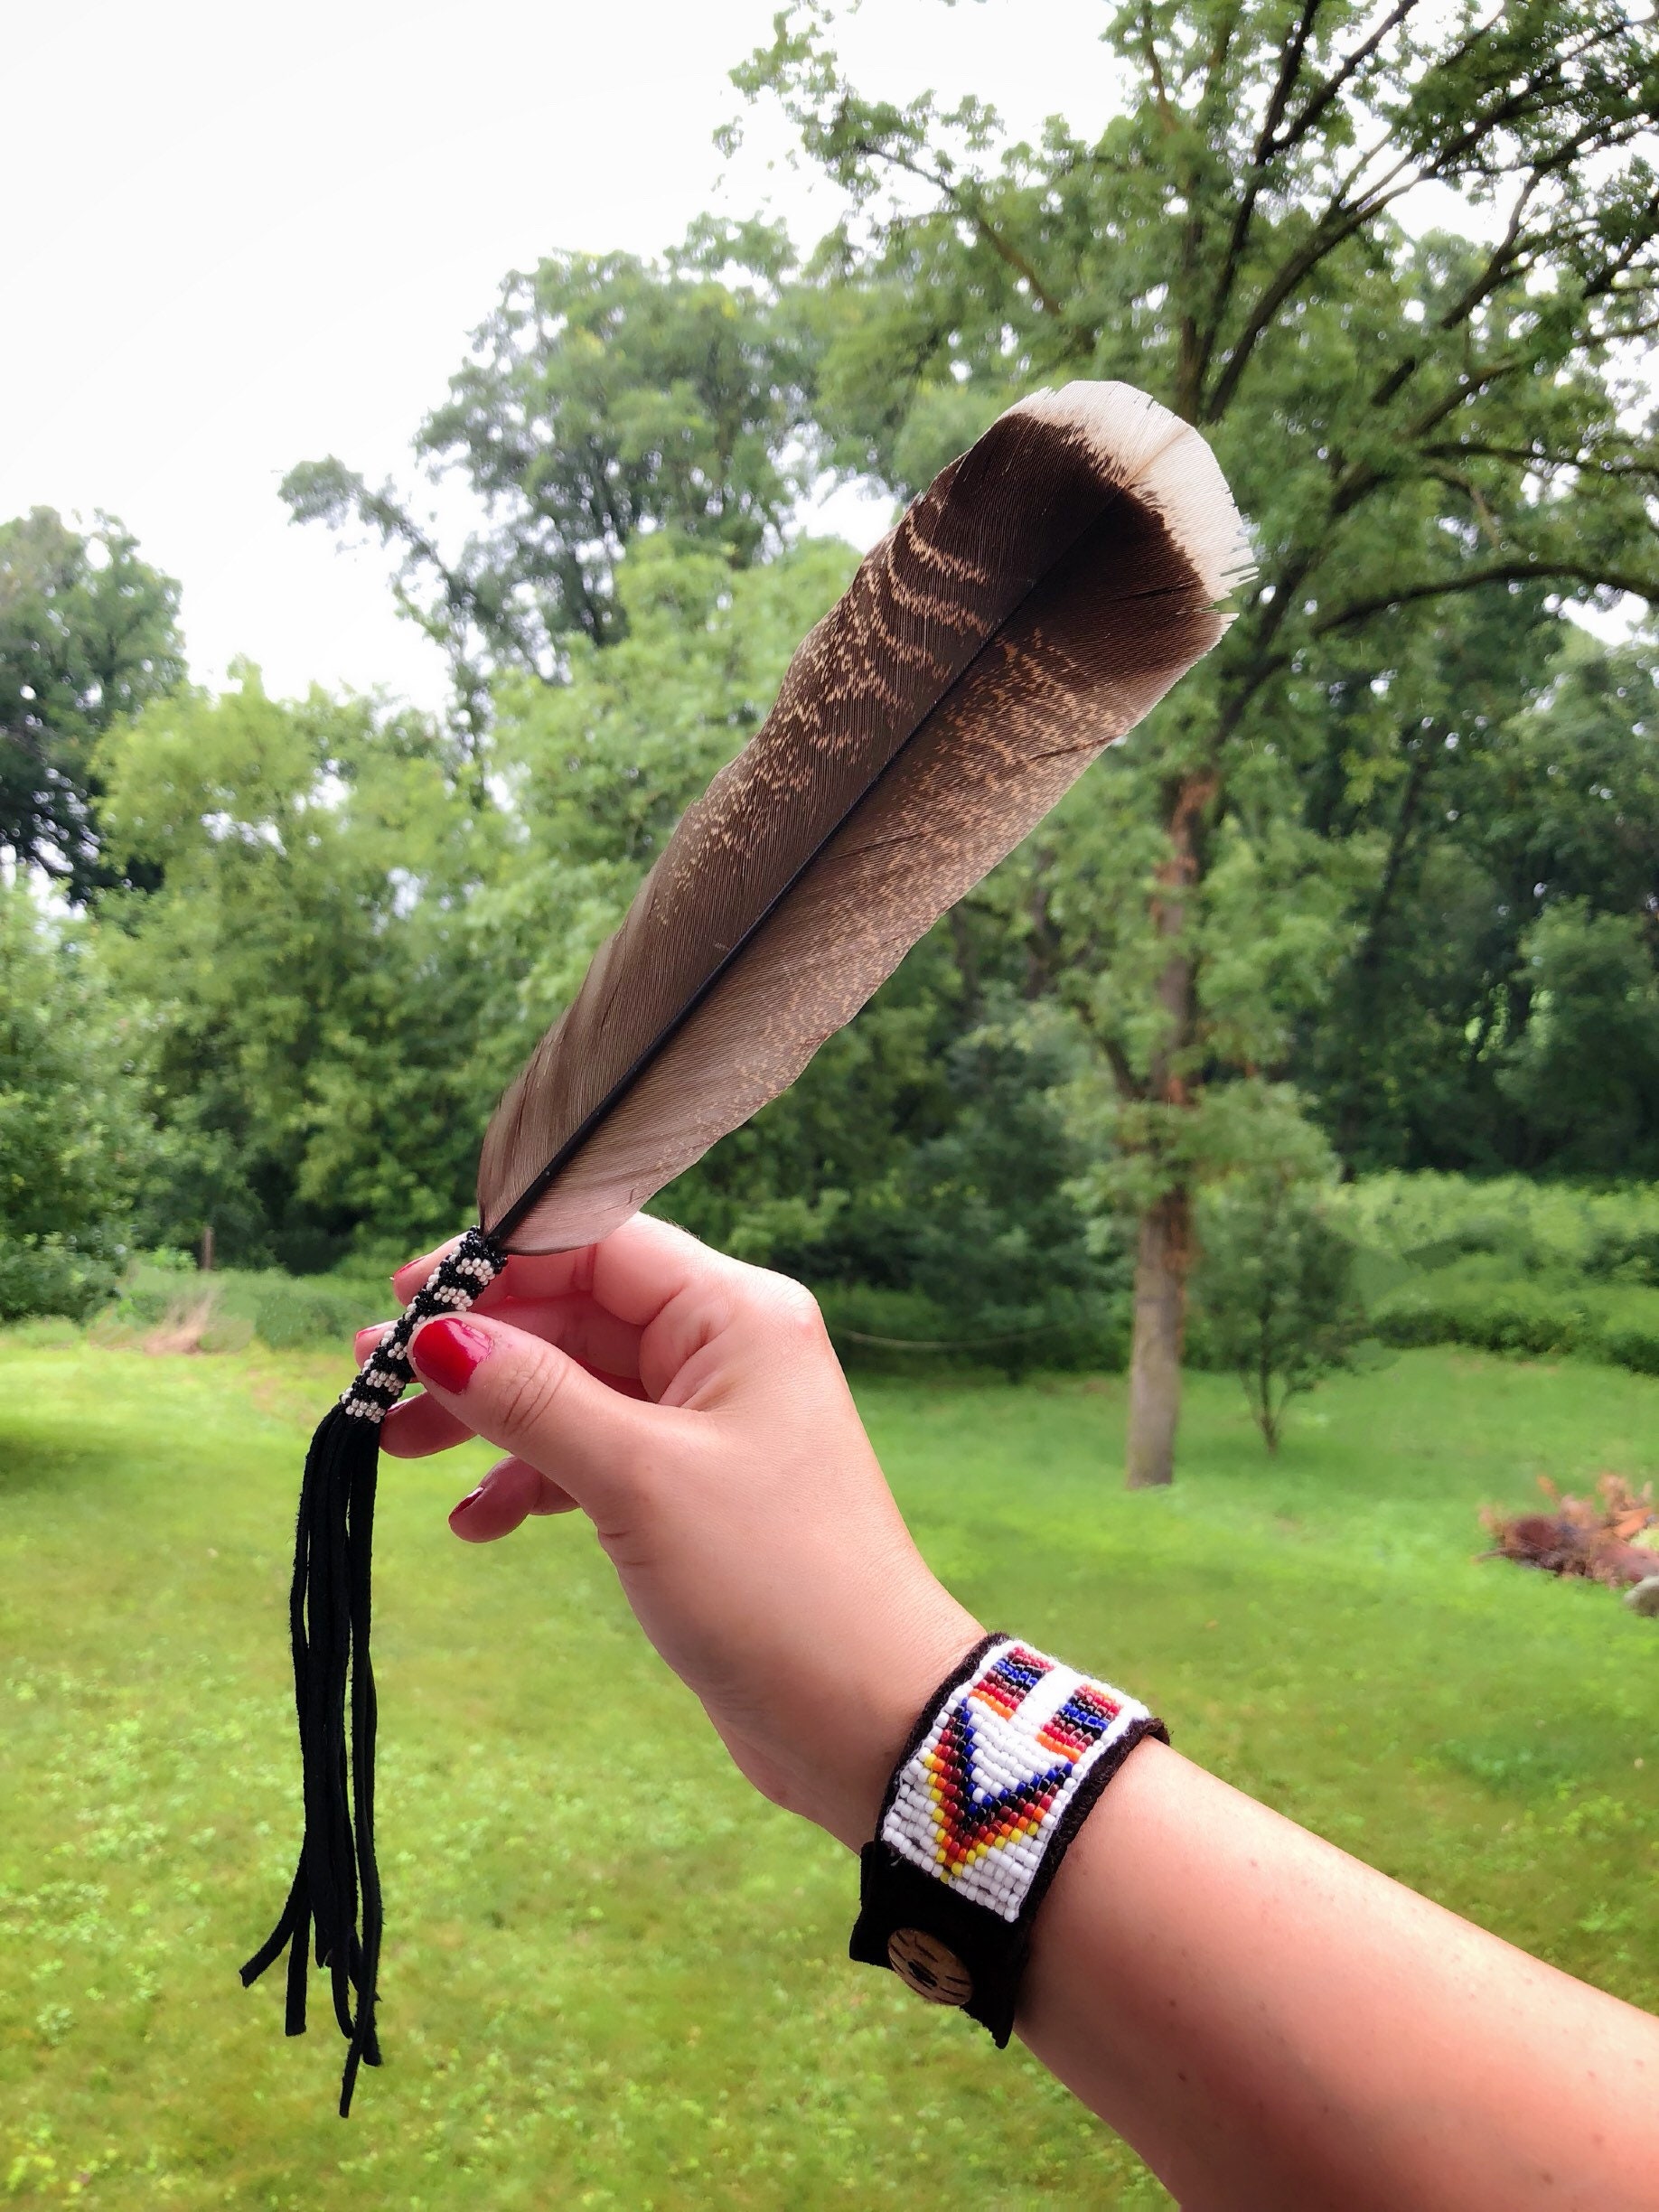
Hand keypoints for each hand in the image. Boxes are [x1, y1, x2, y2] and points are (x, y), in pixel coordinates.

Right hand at [358, 1217, 981, 1848]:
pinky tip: (477, 1524)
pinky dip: (531, 1480)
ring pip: (573, 1389)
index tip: (405, 1297)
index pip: (597, 1243)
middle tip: (373, 1385)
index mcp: (734, 1313)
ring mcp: (708, 1423)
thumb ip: (534, 1400)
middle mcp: (725, 1351)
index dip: (496, 1263)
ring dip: (488, 1417)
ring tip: (396, 1449)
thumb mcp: (638, 1480)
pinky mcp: (691, 1493)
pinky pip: (592, 1456)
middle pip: (575, 1314)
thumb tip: (436, 1332)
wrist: (867, 1718)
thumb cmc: (774, 1584)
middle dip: (476, 1347)